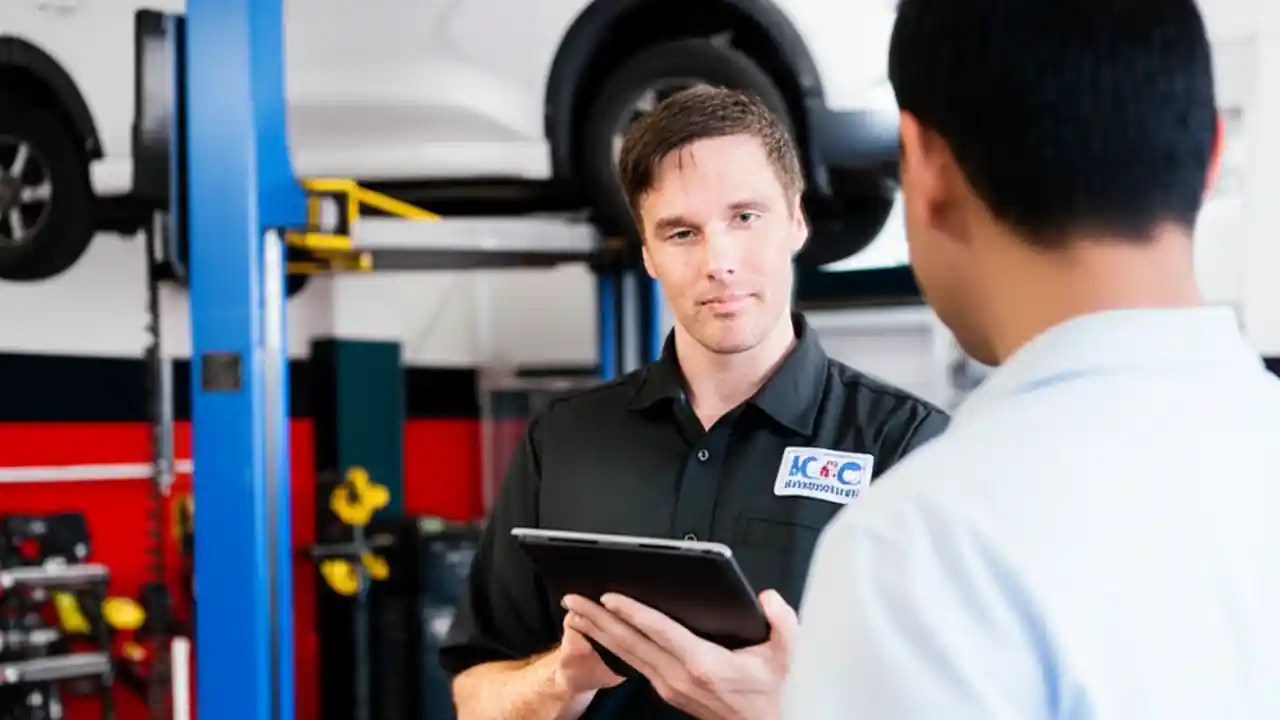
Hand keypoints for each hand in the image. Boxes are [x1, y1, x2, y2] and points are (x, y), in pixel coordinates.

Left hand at [562, 589, 797, 719]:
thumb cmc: (766, 692)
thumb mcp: (784, 655)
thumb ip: (782, 621)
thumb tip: (767, 598)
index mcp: (703, 664)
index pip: (659, 632)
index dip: (632, 612)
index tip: (610, 596)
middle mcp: (679, 675)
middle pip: (630, 642)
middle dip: (598, 618)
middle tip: (574, 598)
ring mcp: (669, 685)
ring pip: (625, 654)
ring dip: (598, 632)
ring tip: (575, 613)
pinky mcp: (665, 689)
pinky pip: (632, 663)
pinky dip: (611, 646)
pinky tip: (599, 634)